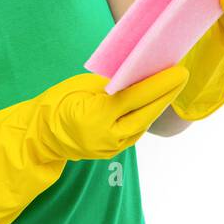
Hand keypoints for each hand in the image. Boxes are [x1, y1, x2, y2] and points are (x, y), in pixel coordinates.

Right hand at [36, 65, 189, 160]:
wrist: (41, 136)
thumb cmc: (58, 104)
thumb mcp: (83, 87)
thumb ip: (112, 86)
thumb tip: (139, 77)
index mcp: (97, 116)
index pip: (136, 97)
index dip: (159, 84)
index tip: (179, 71)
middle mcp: (108, 136)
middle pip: (146, 114)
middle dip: (167, 95)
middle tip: (182, 76)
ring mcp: (111, 148)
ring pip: (143, 125)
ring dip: (158, 106)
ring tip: (171, 86)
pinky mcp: (113, 152)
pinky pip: (135, 131)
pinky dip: (145, 116)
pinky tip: (154, 103)